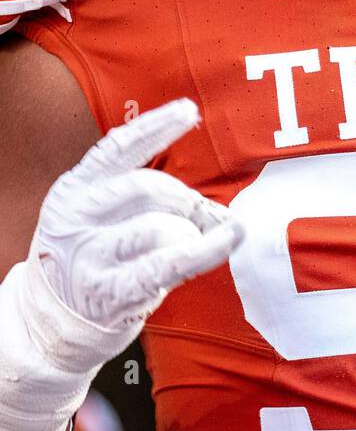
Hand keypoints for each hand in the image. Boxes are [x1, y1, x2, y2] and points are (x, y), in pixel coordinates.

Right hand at [33, 98, 242, 334]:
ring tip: (199, 241)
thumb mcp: (101, 218)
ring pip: (160, 227)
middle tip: (204, 214)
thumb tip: (217, 211)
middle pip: (148, 187)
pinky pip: (169, 263)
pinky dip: (205, 251)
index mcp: (75, 189)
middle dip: (187, 199)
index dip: (156, 126)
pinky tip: (227, 241)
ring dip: (193, 232)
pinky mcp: (111, 290)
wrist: (52, 321)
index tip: (189, 110)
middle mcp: (78, 217)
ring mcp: (91, 255)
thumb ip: (147, 202)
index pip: (117, 147)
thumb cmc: (92, 262)